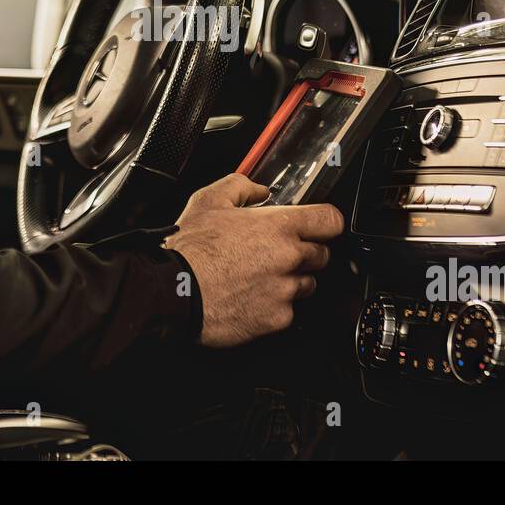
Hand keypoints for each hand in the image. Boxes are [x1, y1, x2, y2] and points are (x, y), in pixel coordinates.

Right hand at [163, 173, 342, 347]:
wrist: (173, 291)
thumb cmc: (191, 249)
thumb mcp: (210, 200)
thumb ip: (241, 186)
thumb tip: (259, 190)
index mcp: (279, 226)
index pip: (331, 221)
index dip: (325, 223)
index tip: (319, 227)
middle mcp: (289, 257)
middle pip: (322, 254)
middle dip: (304, 252)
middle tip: (276, 253)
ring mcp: (285, 290)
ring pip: (307, 284)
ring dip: (291, 280)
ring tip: (259, 277)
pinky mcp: (277, 318)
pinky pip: (288, 311)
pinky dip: (274, 306)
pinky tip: (252, 298)